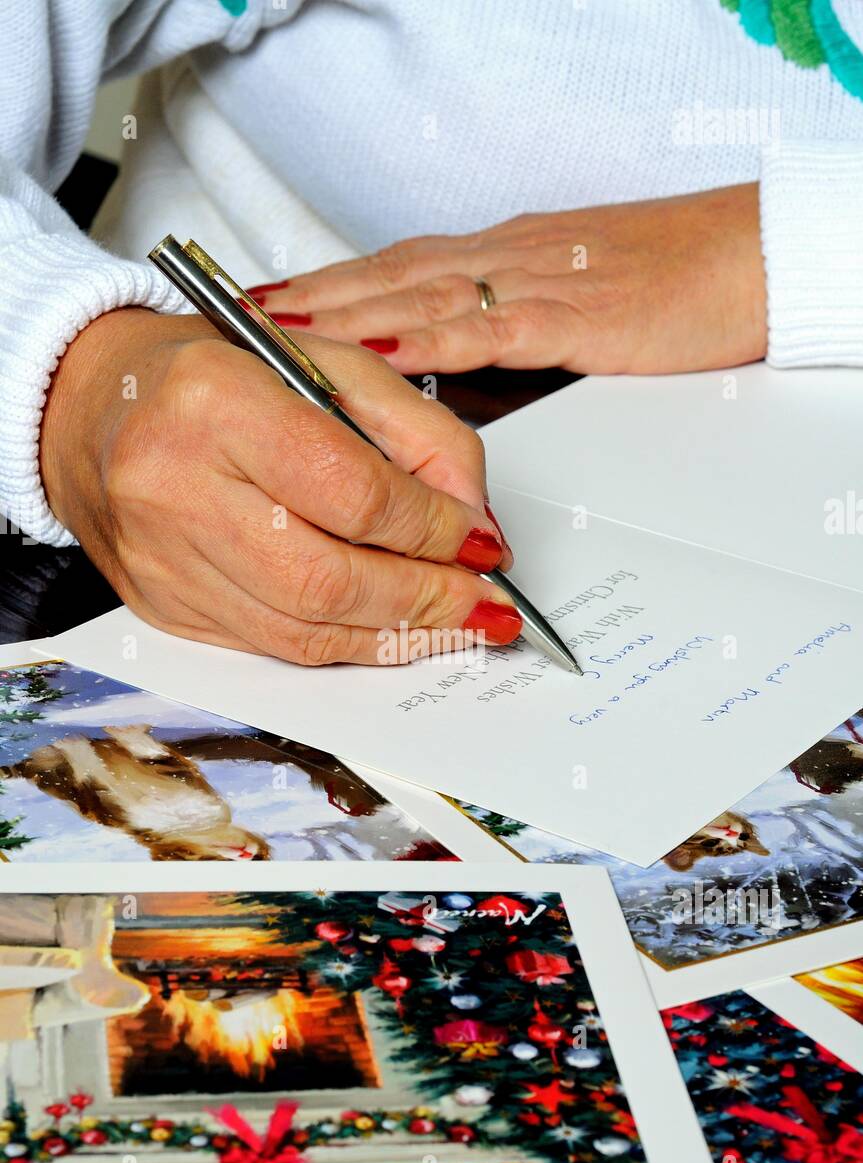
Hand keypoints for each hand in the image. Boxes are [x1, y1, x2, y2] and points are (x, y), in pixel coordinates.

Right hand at [39, 309, 519, 664]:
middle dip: (425, 599)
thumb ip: (418, 433)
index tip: (480, 541)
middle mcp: (175, 488)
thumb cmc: (212, 374)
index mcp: (215, 403)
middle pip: (328, 580)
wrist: (92, 405)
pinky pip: (273, 647)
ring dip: (398, 636)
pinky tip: (391, 630)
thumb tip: (475, 524)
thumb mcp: (327, 363)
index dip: (433, 528)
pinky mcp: (163, 607)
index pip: (352, 492)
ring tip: (456, 625)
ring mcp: (162, 561)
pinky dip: (347, 644)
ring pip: (303, 632)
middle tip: (484, 603)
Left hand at [249, 184, 766, 374]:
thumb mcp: (568, 309)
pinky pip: (488, 329)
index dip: (326, 287)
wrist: (748, 258)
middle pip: (388, 277)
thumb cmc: (667, 285)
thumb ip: (504, 336)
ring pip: (420, 295)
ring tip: (278, 331)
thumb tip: (448, 381)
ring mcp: (535, 285)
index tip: (265, 307)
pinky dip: (427, 339)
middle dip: (310, 300)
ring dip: (345, 312)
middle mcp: (505, 263)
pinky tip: (379, 349)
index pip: (395, 270)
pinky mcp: (574, 317)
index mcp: (502, 261)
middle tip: (237, 319)